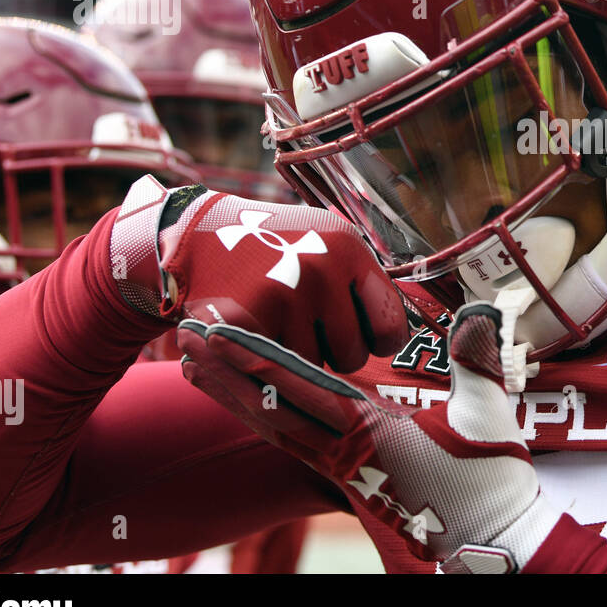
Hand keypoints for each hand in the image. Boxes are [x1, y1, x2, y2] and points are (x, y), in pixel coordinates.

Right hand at [109, 175, 406, 370]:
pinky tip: (257, 332)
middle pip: (353, 355)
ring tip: (280, 323)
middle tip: (309, 328)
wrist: (198, 237)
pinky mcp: (246, 319)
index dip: (381, 341)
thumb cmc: (277, 246)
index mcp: (349, 250)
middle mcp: (321, 269)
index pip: (391, 325)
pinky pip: (277, 369)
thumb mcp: (329, 241)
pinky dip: (268, 361)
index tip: (369, 340)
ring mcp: (282, 294)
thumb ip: (364, 281)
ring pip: (314, 368)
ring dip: (300, 359)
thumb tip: (407, 332)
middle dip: (334, 353)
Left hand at [177, 302, 561, 572]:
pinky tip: (243, 401)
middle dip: (225, 372)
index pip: (299, 390)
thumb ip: (475, 362)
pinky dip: (260, 417)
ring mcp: (341, 468)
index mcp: (370, 433)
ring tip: (193, 363)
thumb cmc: (489, 479)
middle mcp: (344, 451)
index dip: (254, 359)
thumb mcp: (486, 415)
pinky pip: (292, 443)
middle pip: (269, 408)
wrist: (489, 540)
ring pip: (272, 428)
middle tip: (184, 335)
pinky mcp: (347, 478)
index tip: (217, 332)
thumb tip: (477, 311)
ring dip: (231, 394)